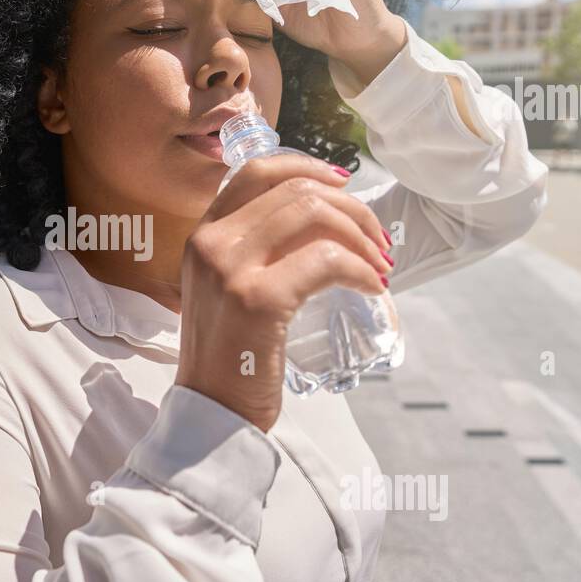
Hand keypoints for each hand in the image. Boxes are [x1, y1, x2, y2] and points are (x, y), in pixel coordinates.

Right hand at [174, 154, 393, 432]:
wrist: (212, 414)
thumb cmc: (232, 359)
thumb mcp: (226, 292)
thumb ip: (254, 255)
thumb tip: (322, 225)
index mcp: (201, 235)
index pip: (256, 172)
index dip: (307, 167)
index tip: (344, 184)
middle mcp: (210, 242)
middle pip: (295, 190)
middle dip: (352, 208)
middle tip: (378, 241)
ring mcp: (230, 268)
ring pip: (314, 213)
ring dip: (361, 235)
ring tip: (380, 265)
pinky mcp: (257, 299)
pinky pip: (326, 260)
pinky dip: (360, 269)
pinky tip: (373, 287)